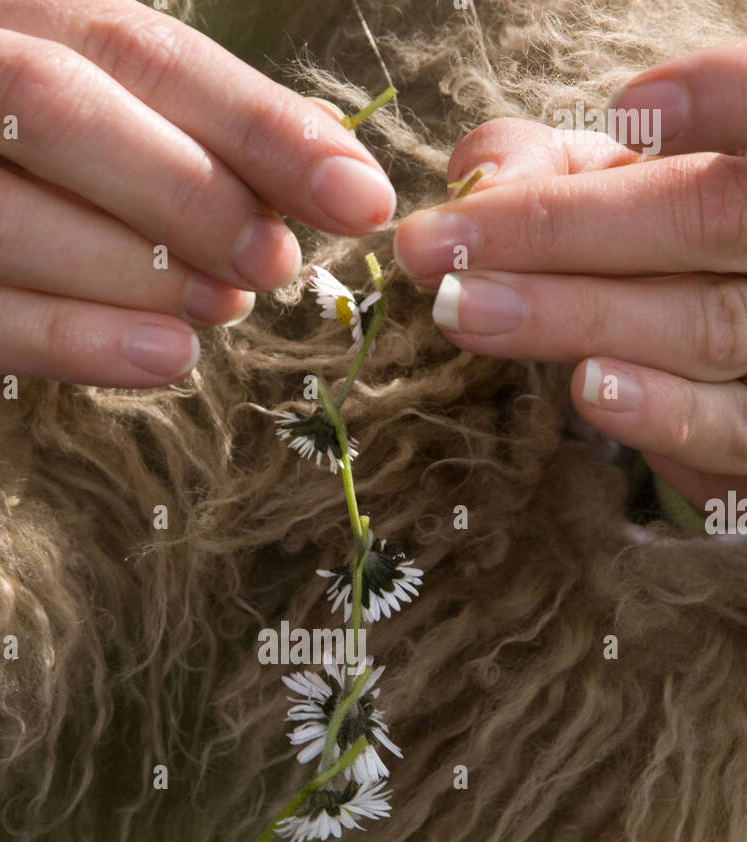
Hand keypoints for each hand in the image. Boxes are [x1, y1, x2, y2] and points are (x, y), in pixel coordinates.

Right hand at [0, 0, 394, 420]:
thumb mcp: (60, 134)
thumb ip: (166, 138)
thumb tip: (319, 188)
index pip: (120, 38)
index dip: (249, 118)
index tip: (354, 191)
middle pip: (46, 101)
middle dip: (185, 189)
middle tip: (274, 262)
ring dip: (130, 271)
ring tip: (225, 311)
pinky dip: (64, 340)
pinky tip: (156, 359)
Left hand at [393, 41, 746, 516]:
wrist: (716, 386)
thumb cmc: (653, 259)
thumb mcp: (610, 190)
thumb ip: (547, 169)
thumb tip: (479, 184)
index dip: (723, 101)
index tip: (632, 108)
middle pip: (706, 221)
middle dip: (563, 228)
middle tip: (435, 246)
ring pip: (703, 326)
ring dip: (575, 317)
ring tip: (466, 310)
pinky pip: (724, 428)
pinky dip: (656, 409)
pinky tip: (586, 387)